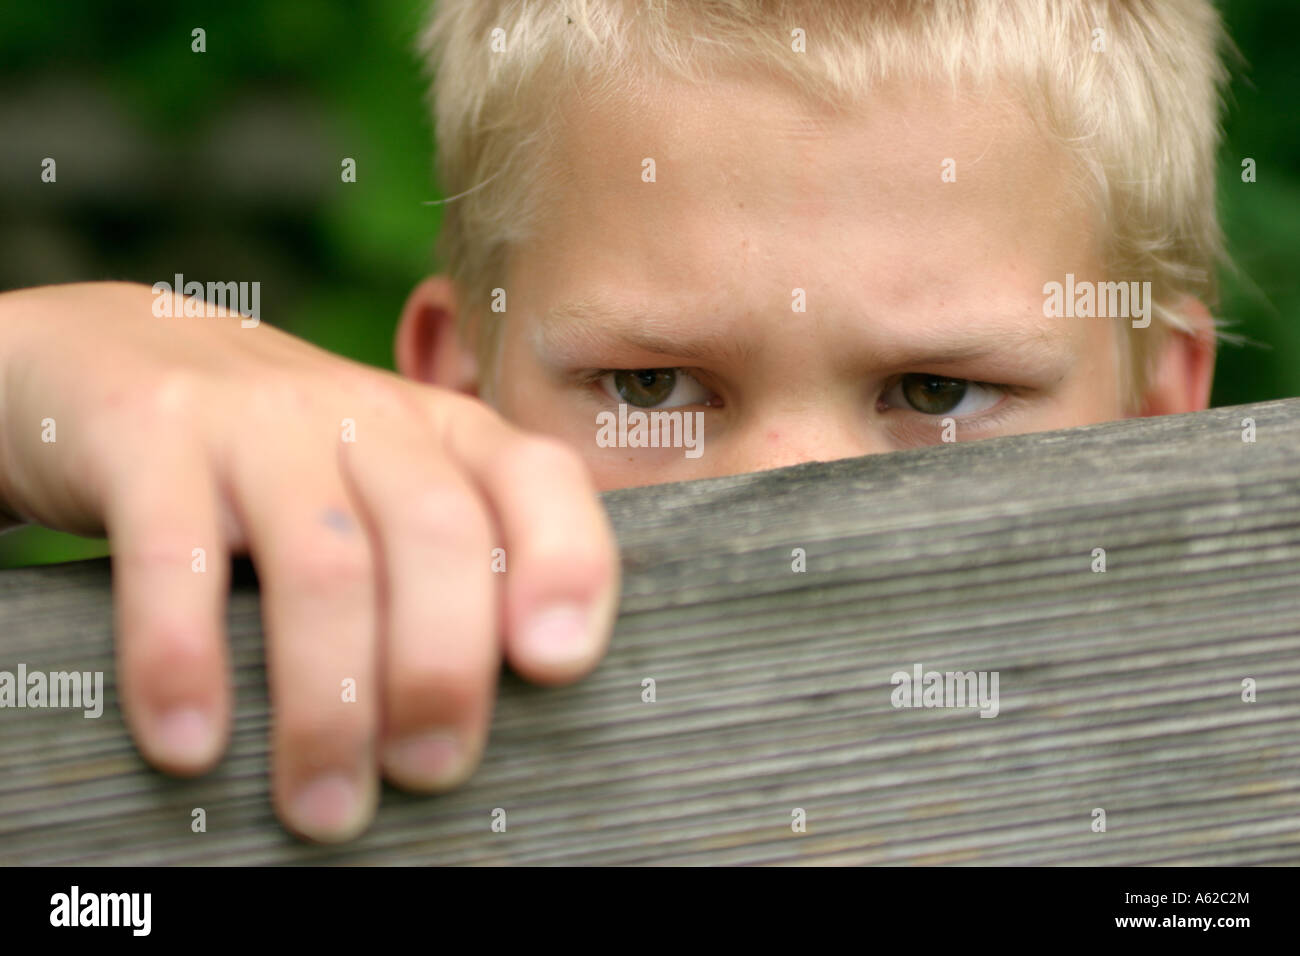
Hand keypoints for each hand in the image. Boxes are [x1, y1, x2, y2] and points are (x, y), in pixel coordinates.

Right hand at [0, 281, 619, 840]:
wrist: (110, 345)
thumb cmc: (275, 457)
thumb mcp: (376, 486)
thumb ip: (441, 562)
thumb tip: (481, 714)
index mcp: (440, 431)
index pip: (539, 477)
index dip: (567, 564)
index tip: (558, 665)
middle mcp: (362, 415)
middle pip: (439, 532)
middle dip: (444, 668)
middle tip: (430, 769)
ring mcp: (257, 419)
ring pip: (324, 561)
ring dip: (329, 701)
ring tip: (323, 802)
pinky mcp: (149, 436)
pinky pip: (177, 556)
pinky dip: (185, 660)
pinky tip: (190, 743)